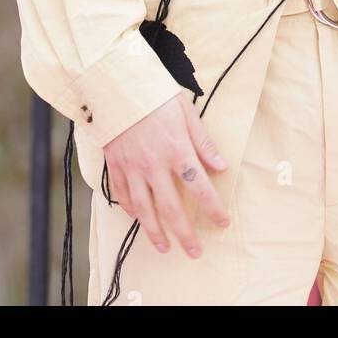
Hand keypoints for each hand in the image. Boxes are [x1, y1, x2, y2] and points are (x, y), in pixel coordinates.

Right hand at [103, 91, 229, 258]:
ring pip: (144, 209)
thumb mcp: (186, 112)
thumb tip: (221, 166)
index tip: (222, 222)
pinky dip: (131, 211)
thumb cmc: (156, 96)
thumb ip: (203, 142)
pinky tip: (139, 220)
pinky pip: (122, 195)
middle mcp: (154, 164)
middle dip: (184, 233)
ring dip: (155, 232)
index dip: (213, 207)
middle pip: (171, 207)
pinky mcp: (114, 166)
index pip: (199, 186)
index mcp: (177, 149)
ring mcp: (132, 167)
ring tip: (164, 248)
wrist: (118, 86)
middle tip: (194, 252)